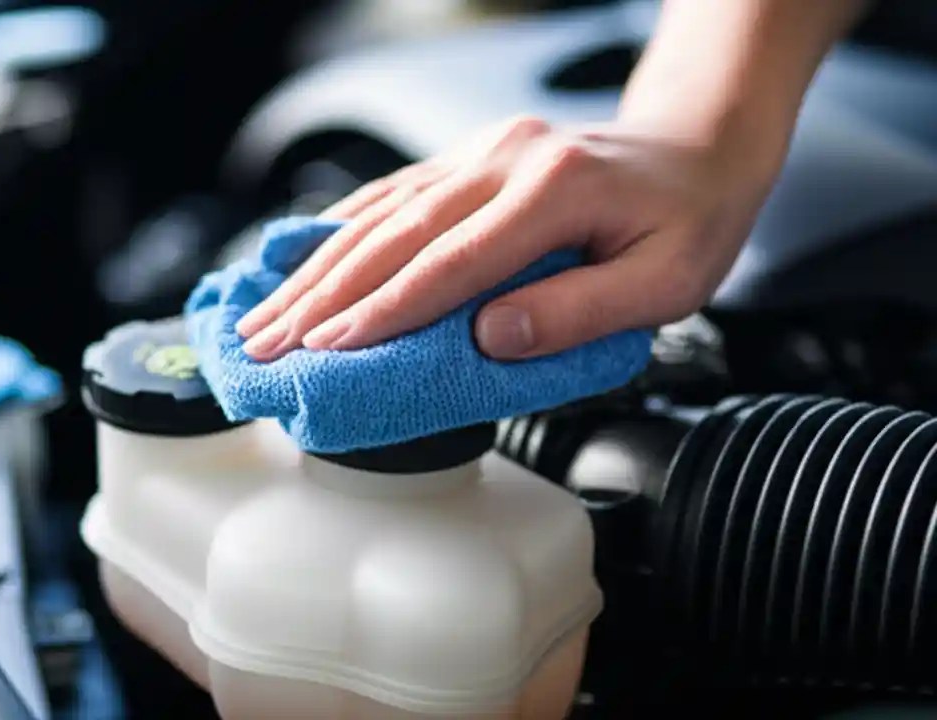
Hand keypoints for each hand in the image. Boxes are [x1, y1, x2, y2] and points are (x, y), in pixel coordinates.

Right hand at [235, 116, 779, 361]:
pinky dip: (342, 229)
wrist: (697, 149)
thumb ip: (580, 309)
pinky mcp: (470, 157)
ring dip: (317, 267)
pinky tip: (303, 256)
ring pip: (381, 213)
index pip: (451, 262)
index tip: (328, 348)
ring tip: (264, 312)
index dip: (384, 310)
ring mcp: (481, 151)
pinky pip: (393, 193)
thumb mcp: (667, 282)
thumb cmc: (689, 222)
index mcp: (553, 190)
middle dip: (322, 295)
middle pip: (395, 234)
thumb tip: (492, 336)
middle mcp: (504, 159)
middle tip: (265, 342)